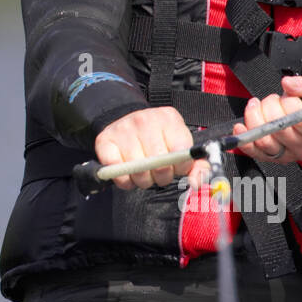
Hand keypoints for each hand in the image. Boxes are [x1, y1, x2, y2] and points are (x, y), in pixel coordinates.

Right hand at [94, 106, 209, 190]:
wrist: (125, 120)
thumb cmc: (158, 139)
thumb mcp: (180, 145)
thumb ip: (196, 166)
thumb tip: (195, 183)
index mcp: (168, 118)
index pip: (180, 152)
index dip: (180, 167)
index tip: (177, 167)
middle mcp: (145, 119)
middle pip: (159, 164)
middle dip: (162, 176)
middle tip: (160, 173)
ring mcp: (123, 128)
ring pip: (138, 170)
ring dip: (143, 180)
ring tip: (145, 172)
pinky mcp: (104, 140)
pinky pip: (117, 172)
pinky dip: (124, 180)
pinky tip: (129, 173)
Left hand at [232, 75, 301, 164]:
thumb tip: (288, 84)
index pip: (301, 120)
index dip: (289, 103)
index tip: (287, 95)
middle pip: (279, 128)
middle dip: (270, 106)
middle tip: (273, 99)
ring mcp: (289, 156)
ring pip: (264, 139)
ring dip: (254, 117)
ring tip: (257, 105)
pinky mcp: (272, 158)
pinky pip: (254, 152)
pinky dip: (245, 138)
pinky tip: (241, 127)